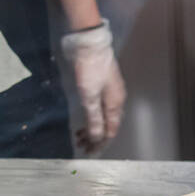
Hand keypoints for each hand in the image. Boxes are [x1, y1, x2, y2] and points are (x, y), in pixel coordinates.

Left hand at [61, 18, 124, 151]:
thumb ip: (94, 118)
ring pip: (102, 116)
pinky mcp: (100, 85)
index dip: (100, 143)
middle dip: (95, 138)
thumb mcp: (90, 96)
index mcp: (115, 104)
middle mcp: (115, 100)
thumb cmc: (90, 69)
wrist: (88, 43)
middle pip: (107, 125)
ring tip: (78, 136)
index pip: (110, 130)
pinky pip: (98, 108)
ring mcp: (108, 92)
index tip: (89, 152)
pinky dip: (90, 117)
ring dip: (92, 128)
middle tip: (81, 146)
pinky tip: (83, 120)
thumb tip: (97, 138)